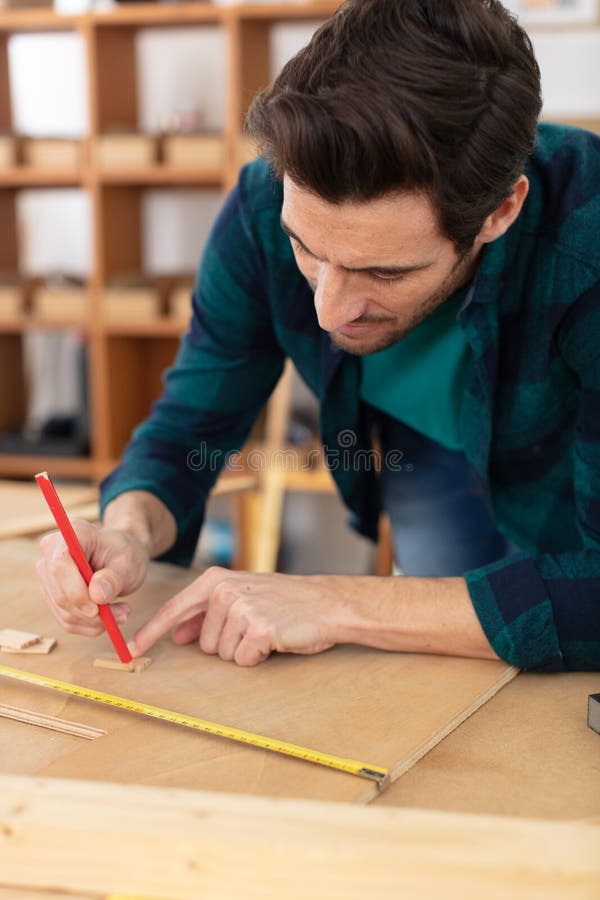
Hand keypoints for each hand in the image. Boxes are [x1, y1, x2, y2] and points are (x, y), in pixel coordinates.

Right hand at [36, 520, 149, 636]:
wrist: (120, 556)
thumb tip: (97, 595)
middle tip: (124, 613)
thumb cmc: (125, 553)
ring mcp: (48, 576)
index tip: (98, 609)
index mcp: (72, 534)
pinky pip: (67, 621)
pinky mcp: (51, 595)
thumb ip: (114, 577)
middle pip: (60, 595)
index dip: (76, 591)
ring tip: (122, 612)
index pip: (60, 566)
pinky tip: (108, 616)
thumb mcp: (129, 562)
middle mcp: (52, 553)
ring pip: (64, 612)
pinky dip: (90, 625)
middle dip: (92, 613)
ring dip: (95, 621)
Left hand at [129, 567, 348, 665]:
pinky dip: (258, 657)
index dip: (151, 632)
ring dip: (243, 650)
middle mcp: (225, 591)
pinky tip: (275, 640)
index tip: (130, 650)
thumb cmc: (285, 602)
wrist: (326, 603)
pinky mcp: (258, 629)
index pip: (175, 610)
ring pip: (222, 654)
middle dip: (226, 644)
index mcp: (217, 580)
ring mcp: (241, 609)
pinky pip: (243, 660)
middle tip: (255, 628)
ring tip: (267, 631)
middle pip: (203, 643)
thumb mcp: (243, 597)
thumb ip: (208, 613)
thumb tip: (180, 635)